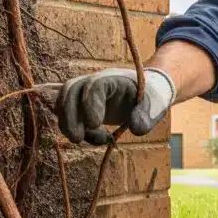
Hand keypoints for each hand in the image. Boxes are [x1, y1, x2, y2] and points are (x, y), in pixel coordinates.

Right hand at [56, 68, 175, 144]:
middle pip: (70, 90)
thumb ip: (145, 117)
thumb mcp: (154, 106)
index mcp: (113, 79)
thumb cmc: (150, 97)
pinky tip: (85, 136)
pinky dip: (68, 124)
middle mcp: (94, 82)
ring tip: (89, 139)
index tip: (94, 124)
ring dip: (69, 124)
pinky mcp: (80, 105)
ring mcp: (84, 93)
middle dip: (69, 115)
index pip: (94, 85)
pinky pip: (64, 111)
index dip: (90, 104)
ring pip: (63, 102)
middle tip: (77, 139)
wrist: (146, 93)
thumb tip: (135, 129)